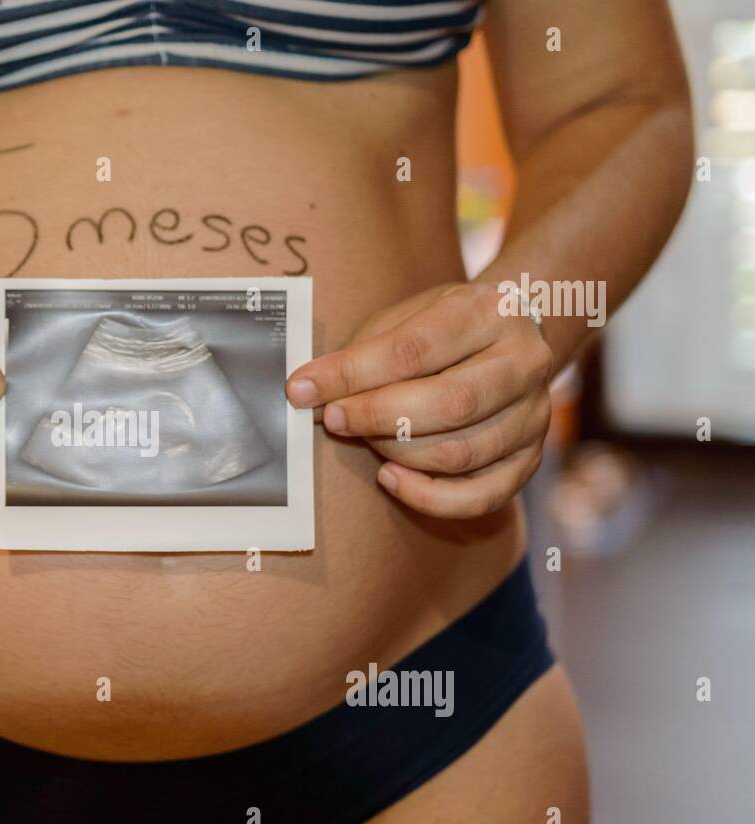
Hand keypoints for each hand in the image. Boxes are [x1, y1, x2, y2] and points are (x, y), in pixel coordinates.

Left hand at [286, 282, 554, 518]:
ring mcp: (535, 416)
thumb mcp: (406, 316)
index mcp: (490, 313)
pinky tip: (390, 478)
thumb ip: (364, 351)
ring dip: (396, 453)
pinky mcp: (530, 459)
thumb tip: (308, 393)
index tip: (302, 389)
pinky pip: (480, 497)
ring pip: (460, 453)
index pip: (413, 349)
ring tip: (364, 438)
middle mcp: (525, 363)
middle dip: (376, 417)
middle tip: (334, 419)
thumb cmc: (442, 329)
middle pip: (449, 403)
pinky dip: (428, 497)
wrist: (512, 337)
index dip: (351, 375)